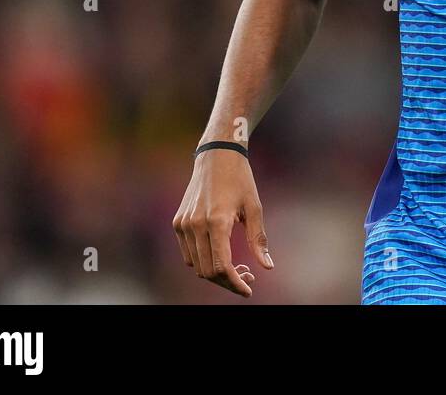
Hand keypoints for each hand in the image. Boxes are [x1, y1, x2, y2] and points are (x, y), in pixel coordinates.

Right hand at [173, 148, 273, 296]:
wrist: (216, 155)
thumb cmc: (240, 179)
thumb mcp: (255, 208)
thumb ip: (259, 240)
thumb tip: (268, 267)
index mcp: (217, 221)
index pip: (221, 266)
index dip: (235, 283)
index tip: (249, 290)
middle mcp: (195, 225)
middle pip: (207, 271)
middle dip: (228, 280)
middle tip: (248, 277)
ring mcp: (183, 224)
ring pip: (196, 265)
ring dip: (215, 273)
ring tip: (238, 267)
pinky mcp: (178, 223)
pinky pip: (189, 254)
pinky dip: (204, 260)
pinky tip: (221, 254)